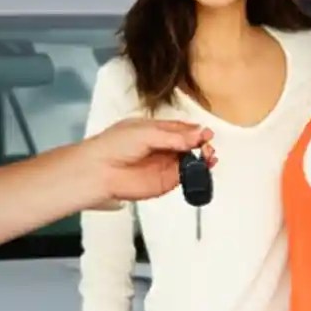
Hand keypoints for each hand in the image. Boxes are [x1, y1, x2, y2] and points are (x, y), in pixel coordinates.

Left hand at [82, 118, 215, 203]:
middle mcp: (162, 147)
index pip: (182, 129)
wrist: (101, 171)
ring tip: (208, 155)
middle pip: (190, 145)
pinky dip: (197, 173)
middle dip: (202, 144)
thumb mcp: (147, 132)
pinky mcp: (166, 181)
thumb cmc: (114, 146)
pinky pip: (186, 176)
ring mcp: (165, 165)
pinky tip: (202, 167)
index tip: (206, 133)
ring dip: (203, 157)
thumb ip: (174, 136)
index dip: (195, 131)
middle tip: (208, 144)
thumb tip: (197, 135)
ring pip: (191, 160)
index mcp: (156, 130)